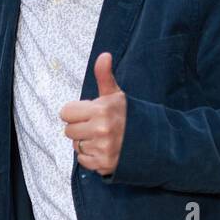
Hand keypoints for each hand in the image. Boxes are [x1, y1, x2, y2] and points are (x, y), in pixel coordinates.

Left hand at [59, 52, 126, 176]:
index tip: (89, 113)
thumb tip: (104, 55)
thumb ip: (104, 76)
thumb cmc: (128, 116)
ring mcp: (103, 148)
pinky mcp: (104, 164)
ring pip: (75, 146)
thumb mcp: (116, 95)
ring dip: (86, 142)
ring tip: (103, 138)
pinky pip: (82, 160)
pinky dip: (91, 157)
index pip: (65, 112)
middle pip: (68, 130)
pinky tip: (104, 150)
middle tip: (98, 126)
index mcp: (102, 109)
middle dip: (80, 127)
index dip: (76, 112)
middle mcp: (102, 129)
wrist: (153, 142)